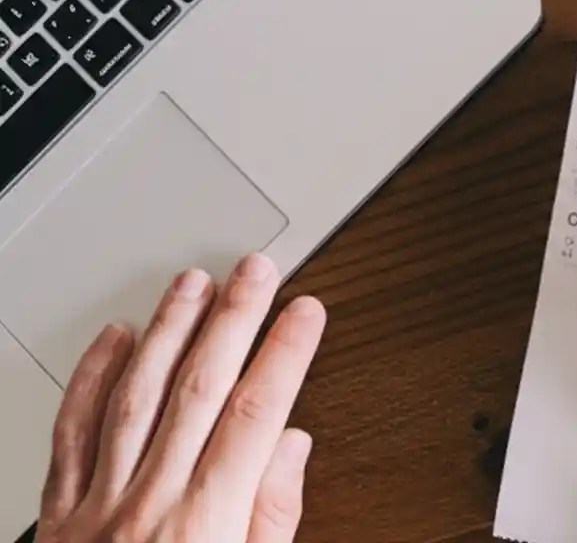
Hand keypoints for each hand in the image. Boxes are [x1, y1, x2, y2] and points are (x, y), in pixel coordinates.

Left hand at [36, 253, 326, 542]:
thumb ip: (272, 518)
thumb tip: (289, 447)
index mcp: (206, 526)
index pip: (255, 415)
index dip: (285, 354)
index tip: (304, 314)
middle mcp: (149, 507)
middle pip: (199, 390)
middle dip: (234, 320)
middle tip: (255, 272)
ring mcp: (98, 507)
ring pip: (137, 397)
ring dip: (170, 330)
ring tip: (194, 286)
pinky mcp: (59, 518)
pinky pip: (70, 434)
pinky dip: (92, 379)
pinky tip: (115, 338)